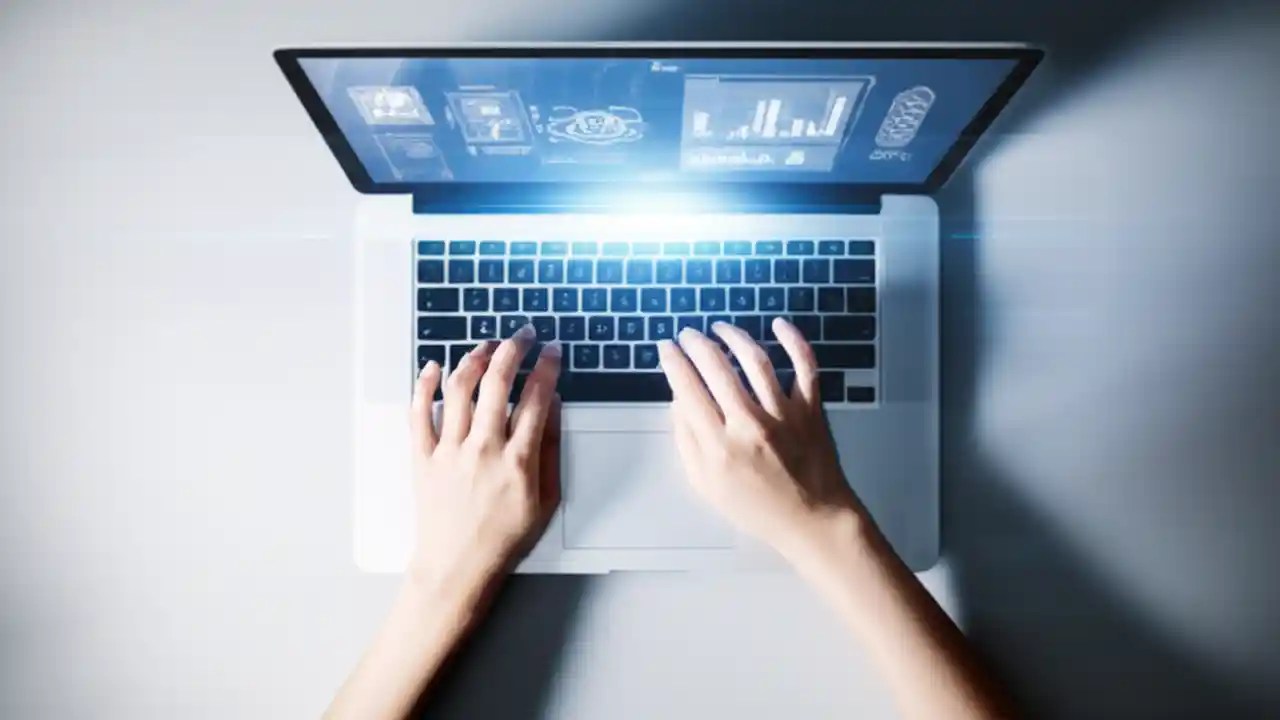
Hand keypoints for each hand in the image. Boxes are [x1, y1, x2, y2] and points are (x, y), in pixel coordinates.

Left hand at [408, 325, 561, 591]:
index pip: (536, 398)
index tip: (553, 351)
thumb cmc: (504, 537)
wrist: (458, 566)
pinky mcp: (423, 458)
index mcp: (518, 460)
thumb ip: (550, 450)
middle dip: (513, 349)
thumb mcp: (546, 499)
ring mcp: (450, 452)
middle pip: (498, 382)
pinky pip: (419, 413)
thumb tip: (553, 407)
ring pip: (459, 389)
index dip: (547, 367)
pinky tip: (433, 367)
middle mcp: (483, 449)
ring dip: (474, 359)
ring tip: (486, 346)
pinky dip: (424, 386)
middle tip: (522, 335)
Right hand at [658, 319, 861, 561]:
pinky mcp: (810, 409)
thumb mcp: (706, 486)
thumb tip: (677, 400)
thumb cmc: (757, 507)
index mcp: (719, 447)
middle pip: (716, 368)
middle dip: (696, 344)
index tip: (666, 348)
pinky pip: (805, 366)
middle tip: (687, 334)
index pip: (688, 389)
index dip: (673, 362)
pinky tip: (778, 324)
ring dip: (733, 336)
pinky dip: (794, 341)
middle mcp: (750, 425)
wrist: (813, 519)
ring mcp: (783, 414)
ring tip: (719, 328)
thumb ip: (687, 442)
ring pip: (755, 359)